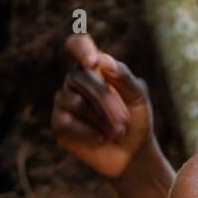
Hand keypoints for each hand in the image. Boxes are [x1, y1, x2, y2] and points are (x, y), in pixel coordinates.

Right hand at [51, 33, 153, 178]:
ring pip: (75, 101)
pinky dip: (88, 132)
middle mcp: (76, 80)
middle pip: (81, 77)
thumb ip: (124, 77)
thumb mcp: (138, 97)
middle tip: (124, 122)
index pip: (78, 44)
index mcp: (95, 67)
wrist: (132, 153)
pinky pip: (66, 122)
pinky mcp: (59, 123)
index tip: (92, 63)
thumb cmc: (136, 120)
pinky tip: (101, 138)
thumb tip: (102, 61)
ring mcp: (64, 101)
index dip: (80, 48)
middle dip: (107, 101)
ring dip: (101, 119)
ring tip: (117, 132)